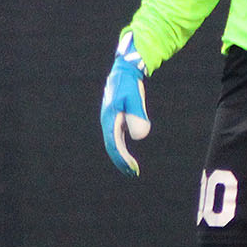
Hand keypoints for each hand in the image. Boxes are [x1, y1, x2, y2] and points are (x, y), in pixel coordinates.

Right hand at [101, 33, 150, 175]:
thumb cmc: (130, 85)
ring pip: (114, 144)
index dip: (123, 158)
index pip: (115, 144)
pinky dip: (122, 149)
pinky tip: (129, 158)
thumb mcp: (136, 100)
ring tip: (132, 170)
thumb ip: (138, 116)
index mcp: (109, 118)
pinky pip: (117, 138)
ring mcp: (110, 121)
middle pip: (112, 147)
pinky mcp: (115, 119)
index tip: (133, 168)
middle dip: (122, 162)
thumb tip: (139, 136)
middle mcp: (107, 121)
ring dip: (122, 158)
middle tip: (133, 174)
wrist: (125, 72)